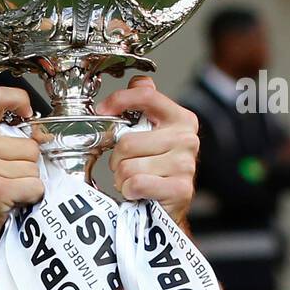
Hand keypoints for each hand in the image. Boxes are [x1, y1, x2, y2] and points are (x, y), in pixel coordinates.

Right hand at [0, 85, 43, 262]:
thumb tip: (40, 135)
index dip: (19, 99)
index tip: (27, 113)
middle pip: (30, 146)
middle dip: (26, 166)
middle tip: (5, 180)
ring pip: (34, 169)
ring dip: (26, 184)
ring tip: (3, 193)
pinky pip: (34, 187)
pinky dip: (29, 198)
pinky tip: (9, 203)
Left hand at [97, 75, 198, 223]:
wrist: (167, 208)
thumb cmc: (157, 170)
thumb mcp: (153, 135)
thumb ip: (147, 105)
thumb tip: (141, 81)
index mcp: (181, 119)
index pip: (147, 96)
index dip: (119, 101)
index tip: (102, 111)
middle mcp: (187, 139)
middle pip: (126, 142)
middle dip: (118, 160)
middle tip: (129, 167)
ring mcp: (186, 164)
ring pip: (127, 166)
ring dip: (123, 179)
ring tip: (136, 181)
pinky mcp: (180, 188)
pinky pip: (136, 184)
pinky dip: (130, 191)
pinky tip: (140, 193)